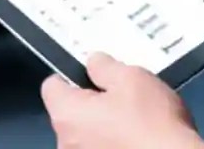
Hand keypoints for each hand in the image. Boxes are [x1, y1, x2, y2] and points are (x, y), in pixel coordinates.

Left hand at [41, 53, 203, 148]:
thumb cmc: (152, 122)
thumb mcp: (130, 78)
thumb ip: (104, 66)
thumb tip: (93, 63)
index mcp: (66, 114)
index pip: (52, 85)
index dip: (72, 75)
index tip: (93, 74)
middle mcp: (66, 142)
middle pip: (71, 111)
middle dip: (93, 102)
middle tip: (123, 95)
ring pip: (87, 133)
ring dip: (105, 125)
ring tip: (136, 118)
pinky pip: (101, 148)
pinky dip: (114, 143)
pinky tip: (137, 139)